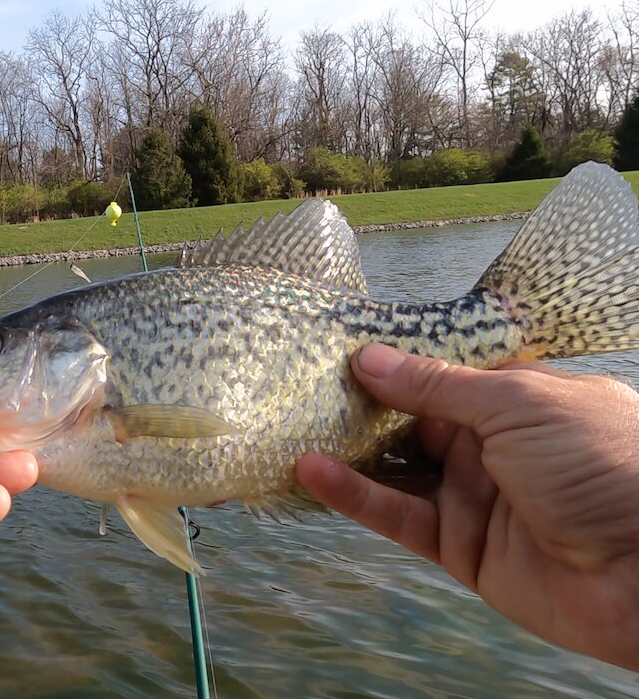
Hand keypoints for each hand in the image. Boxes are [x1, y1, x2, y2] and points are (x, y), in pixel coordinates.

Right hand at [296, 343, 638, 669]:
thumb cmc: (603, 464)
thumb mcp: (518, 403)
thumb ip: (436, 385)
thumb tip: (371, 358)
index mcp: (518, 400)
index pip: (441, 376)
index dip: (392, 364)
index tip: (336, 350)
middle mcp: (493, 446)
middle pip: (410, 422)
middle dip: (359, 407)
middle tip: (300, 389)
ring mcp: (473, 497)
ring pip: (395, 471)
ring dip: (345, 453)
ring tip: (292, 430)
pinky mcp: (458, 547)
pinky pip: (396, 516)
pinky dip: (352, 495)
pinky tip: (314, 472)